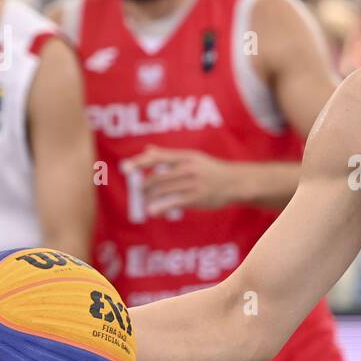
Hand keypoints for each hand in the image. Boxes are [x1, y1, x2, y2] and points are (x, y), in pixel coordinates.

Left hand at [122, 146, 237, 213]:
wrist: (235, 182)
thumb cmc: (212, 170)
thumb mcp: (193, 158)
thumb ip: (168, 155)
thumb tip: (147, 149)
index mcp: (185, 157)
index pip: (157, 157)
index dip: (139, 162)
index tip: (125, 168)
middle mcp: (188, 168)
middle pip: (157, 177)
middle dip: (144, 186)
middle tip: (141, 191)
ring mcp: (192, 183)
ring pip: (162, 191)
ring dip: (151, 197)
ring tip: (147, 201)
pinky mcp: (196, 198)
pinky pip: (173, 203)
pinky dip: (160, 207)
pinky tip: (152, 211)